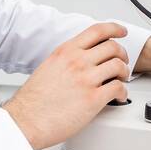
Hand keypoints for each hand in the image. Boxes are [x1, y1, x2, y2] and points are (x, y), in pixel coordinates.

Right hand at [3, 23, 130, 149]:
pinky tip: (118, 96)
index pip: (97, 30)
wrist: (26, 121)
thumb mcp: (48, 67)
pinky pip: (118, 88)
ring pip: (119, 66)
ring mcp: (86, 79)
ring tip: (121, 80)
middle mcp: (77, 62)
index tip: (121, 31)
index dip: (114, 28)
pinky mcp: (93, 99)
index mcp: (66, 52)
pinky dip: (123, 92)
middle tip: (122, 63)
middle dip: (122, 55)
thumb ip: (67, 59)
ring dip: (124, 73)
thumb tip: (82, 60)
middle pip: (113, 47)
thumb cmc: (33, 100)